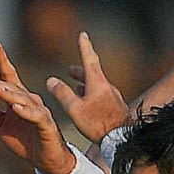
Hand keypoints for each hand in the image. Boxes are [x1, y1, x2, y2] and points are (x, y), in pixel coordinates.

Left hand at [0, 41, 71, 173]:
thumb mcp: (1, 126)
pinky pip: (37, 117)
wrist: (46, 160)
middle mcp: (30, 101)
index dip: (2, 61)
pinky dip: (26, 112)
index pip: (9, 76)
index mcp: (19, 98)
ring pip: (24, 100)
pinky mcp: (46, 125)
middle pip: (14, 88)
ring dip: (10, 94)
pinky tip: (15, 107)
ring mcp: (40, 112)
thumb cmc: (25, 140)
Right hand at [50, 31, 129, 145]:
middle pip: (92, 73)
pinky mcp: (115, 107)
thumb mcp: (75, 109)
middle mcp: (107, 87)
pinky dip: (90, 94)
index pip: (89, 59)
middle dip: (80, 70)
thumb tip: (51, 80)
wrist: (122, 138)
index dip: (84, 46)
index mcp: (97, 83)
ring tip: (75, 85)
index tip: (83, 34)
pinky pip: (100, 96)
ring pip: (96, 85)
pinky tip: (87, 103)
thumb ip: (62, 94)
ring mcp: (112, 97)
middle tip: (70, 69)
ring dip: (84, 83)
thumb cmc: (97, 123)